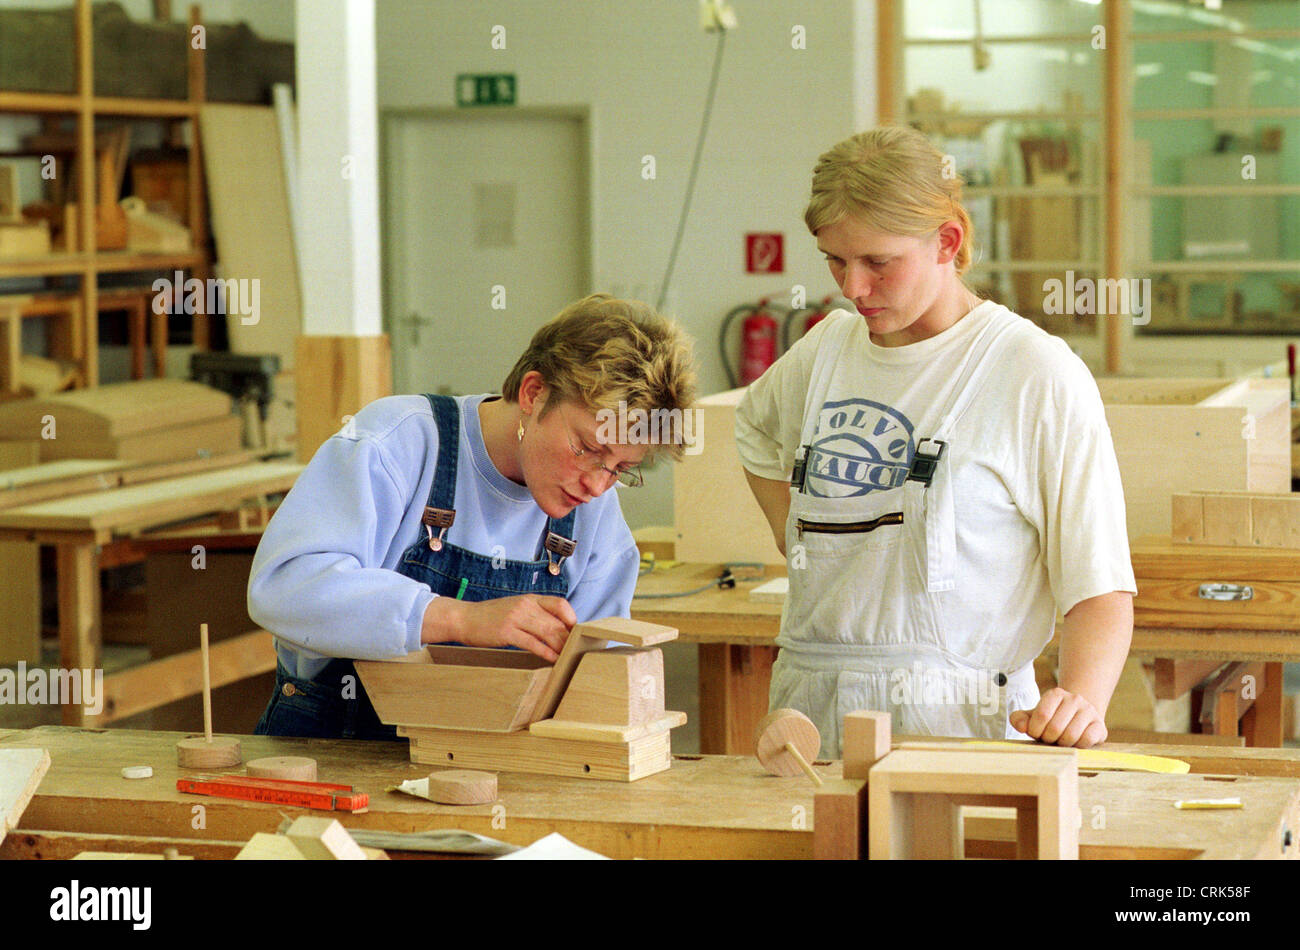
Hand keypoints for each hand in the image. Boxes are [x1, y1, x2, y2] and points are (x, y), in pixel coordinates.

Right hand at [422, 594, 576, 661]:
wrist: (463, 618)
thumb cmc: (490, 617)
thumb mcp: (515, 608)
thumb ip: (534, 614)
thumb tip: (557, 629)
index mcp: (530, 598)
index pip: (560, 604)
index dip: (571, 618)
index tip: (576, 632)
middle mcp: (525, 605)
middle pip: (556, 622)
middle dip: (568, 638)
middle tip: (575, 651)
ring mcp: (515, 617)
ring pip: (547, 632)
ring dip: (560, 647)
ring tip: (568, 657)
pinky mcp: (507, 632)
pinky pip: (532, 643)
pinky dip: (545, 652)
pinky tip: (552, 659)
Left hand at [1009, 687, 1106, 748]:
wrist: (1077, 718)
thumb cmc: (1051, 719)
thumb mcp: (1033, 716)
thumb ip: (1020, 719)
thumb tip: (1022, 727)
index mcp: (1056, 694)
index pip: (1041, 715)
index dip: (1035, 730)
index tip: (1036, 733)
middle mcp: (1074, 699)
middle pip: (1055, 728)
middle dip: (1048, 739)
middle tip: (1048, 739)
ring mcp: (1089, 711)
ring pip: (1071, 735)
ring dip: (1062, 744)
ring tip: (1060, 741)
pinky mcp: (1100, 726)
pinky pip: (1087, 740)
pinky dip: (1077, 746)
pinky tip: (1074, 743)